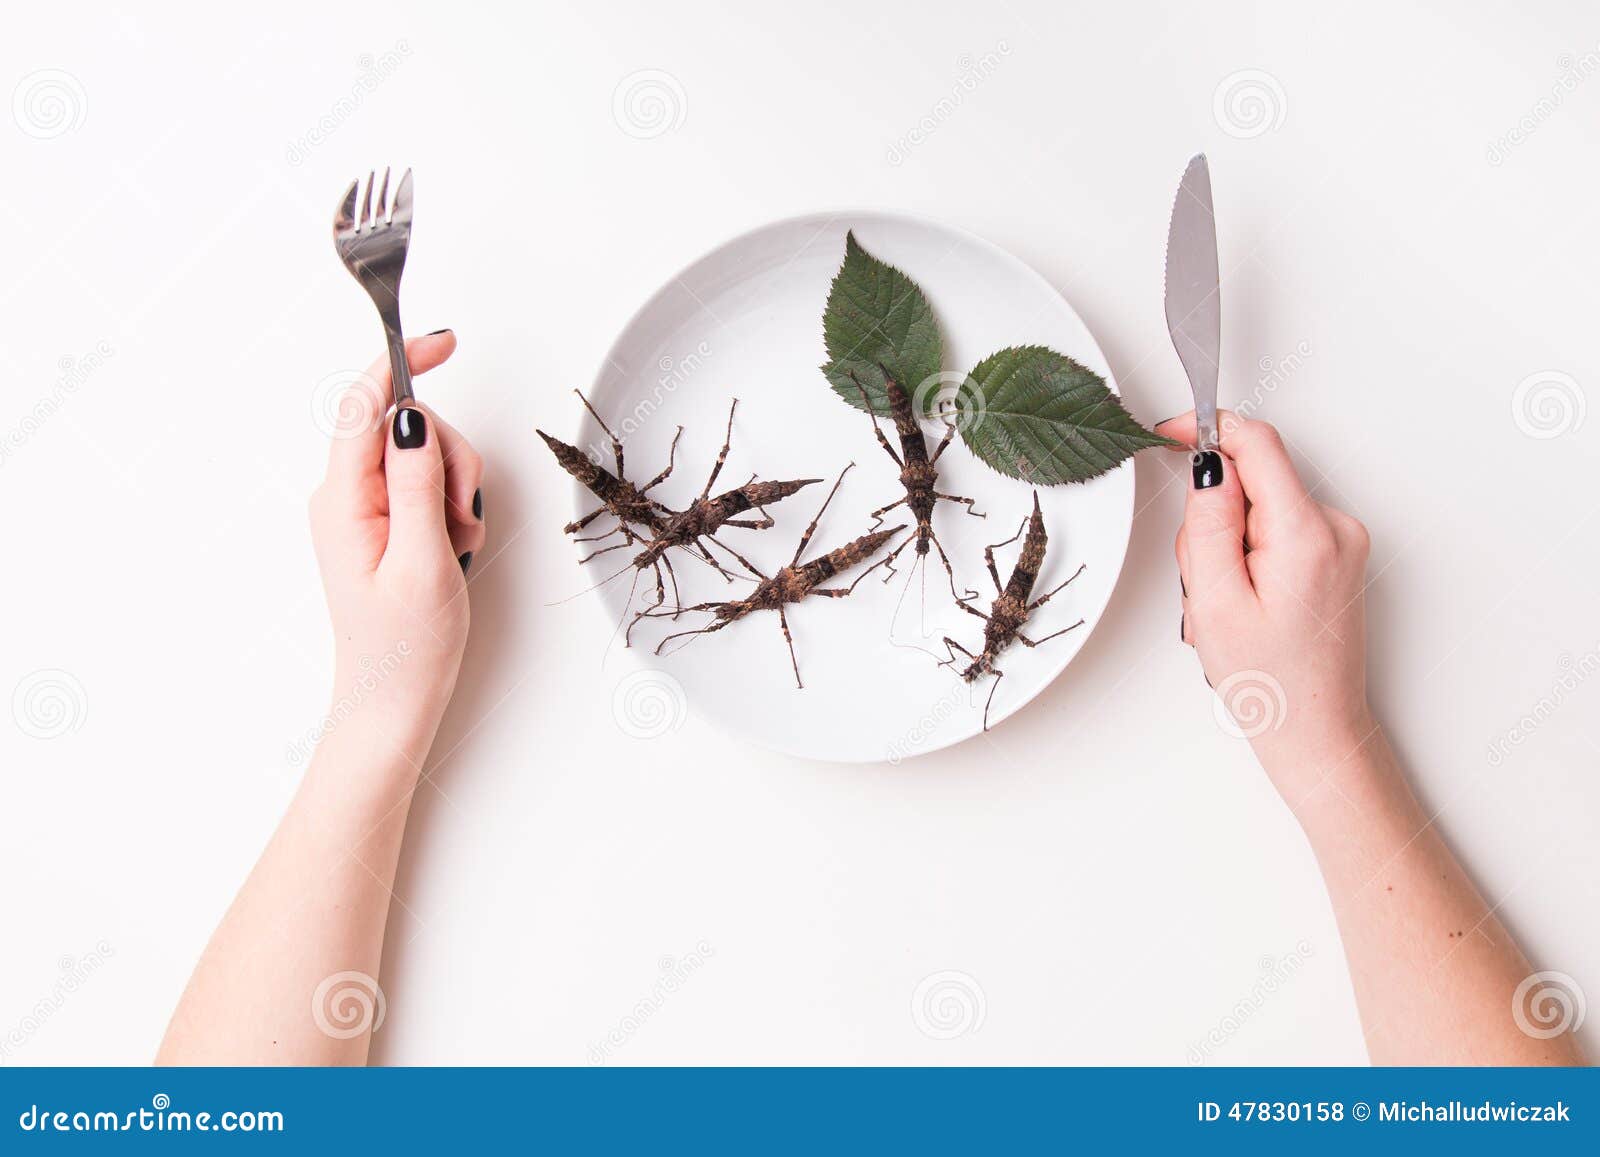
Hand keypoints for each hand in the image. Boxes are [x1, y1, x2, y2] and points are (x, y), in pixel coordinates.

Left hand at [307, 331, 485, 764]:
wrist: (393, 701)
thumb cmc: (404, 647)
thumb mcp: (422, 560)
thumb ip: (418, 483)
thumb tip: (411, 417)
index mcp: (343, 500)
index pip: (365, 405)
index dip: (403, 363)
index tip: (444, 342)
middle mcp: (346, 496)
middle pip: (406, 427)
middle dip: (449, 457)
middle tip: (461, 514)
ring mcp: (364, 510)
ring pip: (422, 455)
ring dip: (454, 487)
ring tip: (457, 539)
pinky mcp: (384, 524)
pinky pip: (423, 486)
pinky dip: (450, 507)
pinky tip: (452, 544)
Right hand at [1156, 411, 1372, 809]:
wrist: (1316, 729)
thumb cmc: (1270, 680)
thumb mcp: (1215, 601)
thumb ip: (1208, 524)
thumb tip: (1208, 463)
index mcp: (1306, 535)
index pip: (1257, 443)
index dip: (1208, 429)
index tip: (1170, 434)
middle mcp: (1336, 528)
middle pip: (1254, 477)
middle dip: (1213, 514)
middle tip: (1204, 577)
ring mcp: (1342, 541)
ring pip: (1261, 504)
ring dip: (1229, 540)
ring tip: (1230, 599)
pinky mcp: (1337, 554)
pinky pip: (1277, 526)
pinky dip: (1249, 552)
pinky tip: (1248, 598)